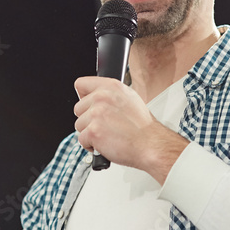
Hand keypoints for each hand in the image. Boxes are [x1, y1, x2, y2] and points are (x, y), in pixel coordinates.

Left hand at [73, 76, 188, 183]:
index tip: (89, 106)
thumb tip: (95, 97)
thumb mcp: (130, 99)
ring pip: (79, 125)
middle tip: (105, 126)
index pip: (81, 84)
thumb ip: (110, 95)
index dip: (83, 97)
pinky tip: (105, 144)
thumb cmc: (143, 127)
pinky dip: (91, 146)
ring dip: (90, 133)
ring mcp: (96, 113)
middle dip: (88, 120)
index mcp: (111, 86)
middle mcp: (102, 97)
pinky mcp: (93, 130)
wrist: (151, 144)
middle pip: (78, 108)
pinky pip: (81, 140)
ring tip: (108, 135)